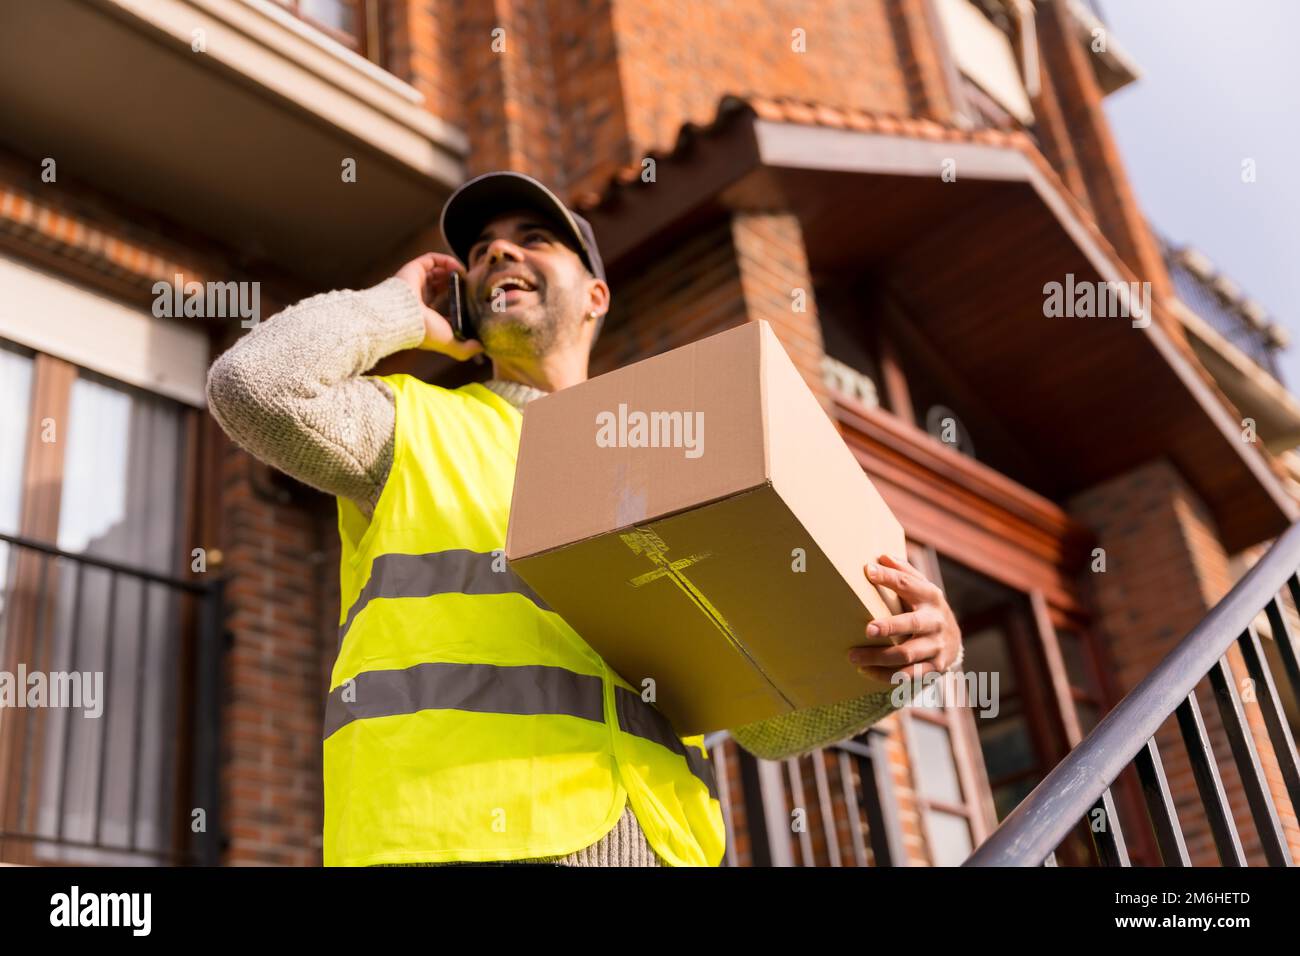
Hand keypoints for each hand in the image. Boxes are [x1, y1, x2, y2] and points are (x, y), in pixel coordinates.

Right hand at [393, 252, 484, 360]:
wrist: (405, 317)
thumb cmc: (425, 332)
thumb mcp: (449, 343)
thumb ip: (466, 349)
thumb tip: (481, 348)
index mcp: (425, 315)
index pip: (443, 304)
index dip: (459, 300)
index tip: (473, 300)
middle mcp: (420, 297)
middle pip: (441, 285)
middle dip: (457, 283)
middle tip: (471, 285)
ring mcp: (417, 282)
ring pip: (437, 271)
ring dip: (453, 271)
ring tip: (466, 276)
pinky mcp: (415, 269)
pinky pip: (432, 260)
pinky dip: (447, 261)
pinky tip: (458, 269)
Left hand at [848, 553, 961, 684]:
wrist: (953, 639)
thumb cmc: (926, 608)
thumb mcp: (920, 587)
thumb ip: (903, 572)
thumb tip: (882, 556)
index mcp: (930, 596)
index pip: (908, 584)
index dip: (888, 577)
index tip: (867, 571)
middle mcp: (935, 621)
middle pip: (912, 624)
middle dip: (890, 627)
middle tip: (867, 629)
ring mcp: (936, 646)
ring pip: (907, 654)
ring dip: (879, 657)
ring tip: (854, 656)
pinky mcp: (934, 667)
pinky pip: (909, 675)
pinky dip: (886, 675)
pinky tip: (865, 671)